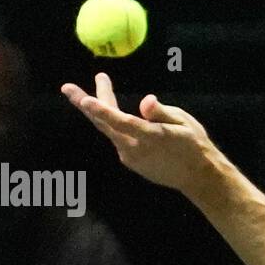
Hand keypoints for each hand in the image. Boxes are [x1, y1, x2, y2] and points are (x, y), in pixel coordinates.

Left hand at [61, 73, 217, 194]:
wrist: (197, 177)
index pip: (122, 122)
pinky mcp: (130, 162)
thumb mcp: (184, 123)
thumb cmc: (194, 145)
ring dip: (101, 111)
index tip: (85, 100)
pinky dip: (115, 125)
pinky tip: (119, 115)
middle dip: (85, 104)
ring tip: (97, 88)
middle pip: (105, 125)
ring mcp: (130, 158)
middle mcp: (136, 149)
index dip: (103, 111)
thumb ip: (162, 112)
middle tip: (66, 87)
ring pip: (110, 130)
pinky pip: (119, 139)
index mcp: (151, 137)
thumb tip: (146, 101)